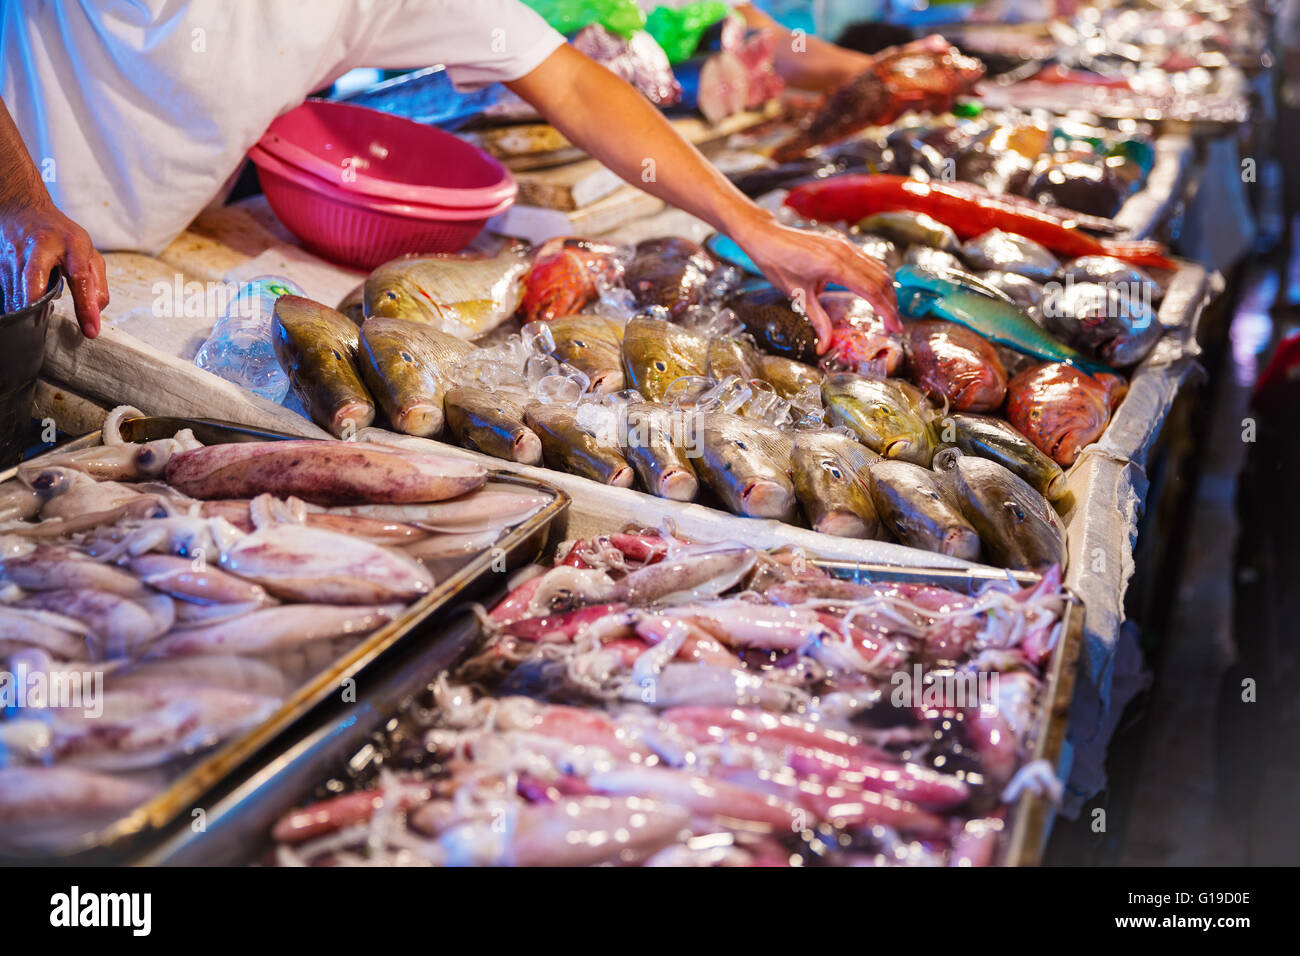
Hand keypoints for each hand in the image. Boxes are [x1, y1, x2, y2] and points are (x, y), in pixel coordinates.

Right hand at [1, 199, 108, 336]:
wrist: (23, 210)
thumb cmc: (61, 235)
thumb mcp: (88, 254)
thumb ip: (97, 284)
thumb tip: (96, 314)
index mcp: (71, 243)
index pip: (79, 276)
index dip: (85, 305)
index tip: (90, 330)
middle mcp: (41, 246)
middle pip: (34, 279)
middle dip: (38, 306)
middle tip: (47, 328)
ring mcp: (16, 254)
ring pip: (16, 290)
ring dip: (27, 312)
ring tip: (38, 325)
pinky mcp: (1, 263)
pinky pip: (7, 292)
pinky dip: (16, 307)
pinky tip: (25, 314)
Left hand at [733, 215, 897, 353]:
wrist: (766, 237)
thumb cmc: (778, 265)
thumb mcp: (797, 296)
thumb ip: (817, 321)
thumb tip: (824, 348)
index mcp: (834, 266)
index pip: (871, 291)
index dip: (886, 312)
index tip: (895, 328)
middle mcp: (845, 252)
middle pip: (881, 280)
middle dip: (891, 304)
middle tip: (894, 326)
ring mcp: (846, 245)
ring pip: (878, 268)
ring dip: (887, 291)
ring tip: (888, 312)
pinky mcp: (843, 243)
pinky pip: (869, 261)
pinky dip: (877, 278)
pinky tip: (876, 292)